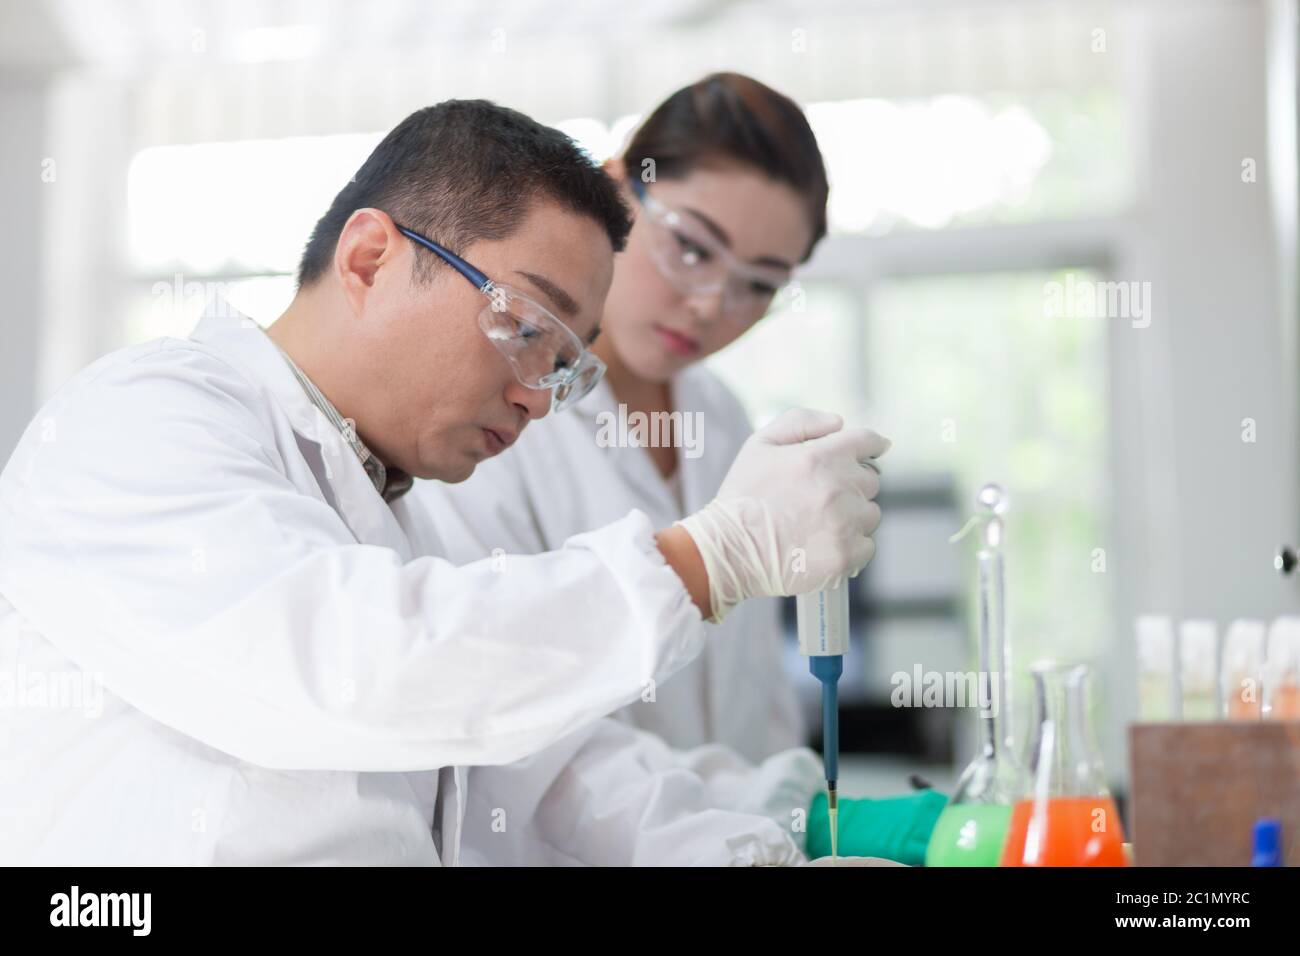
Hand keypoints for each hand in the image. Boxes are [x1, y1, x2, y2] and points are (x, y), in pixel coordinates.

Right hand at [676, 408, 888, 621]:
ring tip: (818, 524)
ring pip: (870, 514)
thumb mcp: (760, 444)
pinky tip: (823, 544)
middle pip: (870, 481)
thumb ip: (801, 422)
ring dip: (852, 517)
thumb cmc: (742, 497)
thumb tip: (839, 423)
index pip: (867, 442)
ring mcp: (843, 524)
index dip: (871, 445)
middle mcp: (836, 489)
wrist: (728, 550)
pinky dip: (851, 546)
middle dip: (850, 485)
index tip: (872, 451)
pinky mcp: (843, 556)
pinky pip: (867, 546)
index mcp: (819, 457)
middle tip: (821, 498)